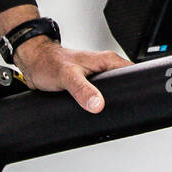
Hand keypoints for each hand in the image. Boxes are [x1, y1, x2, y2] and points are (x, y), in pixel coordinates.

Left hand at [12, 36, 130, 112]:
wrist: (33, 61)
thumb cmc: (48, 62)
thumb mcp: (68, 77)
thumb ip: (83, 90)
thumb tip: (97, 104)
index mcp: (106, 61)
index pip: (133, 72)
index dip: (137, 86)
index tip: (137, 98)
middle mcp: (103, 66)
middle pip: (125, 83)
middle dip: (125, 97)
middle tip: (119, 109)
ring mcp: (96, 75)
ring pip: (112, 90)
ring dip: (110, 100)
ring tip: (105, 110)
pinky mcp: (88, 83)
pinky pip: (100, 94)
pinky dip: (99, 102)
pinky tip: (94, 109)